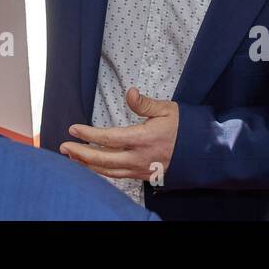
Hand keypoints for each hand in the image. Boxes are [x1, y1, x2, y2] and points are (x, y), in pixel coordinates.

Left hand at [58, 88, 178, 182]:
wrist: (204, 153)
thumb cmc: (186, 128)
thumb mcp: (167, 109)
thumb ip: (145, 103)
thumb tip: (130, 92)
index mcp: (143, 139)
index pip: (108, 138)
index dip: (88, 134)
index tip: (73, 129)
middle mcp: (140, 158)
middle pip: (103, 159)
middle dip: (81, 154)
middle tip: (64, 148)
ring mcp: (141, 169)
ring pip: (108, 171)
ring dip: (88, 165)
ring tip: (72, 158)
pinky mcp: (144, 176)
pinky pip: (118, 176)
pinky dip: (102, 172)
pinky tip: (93, 167)